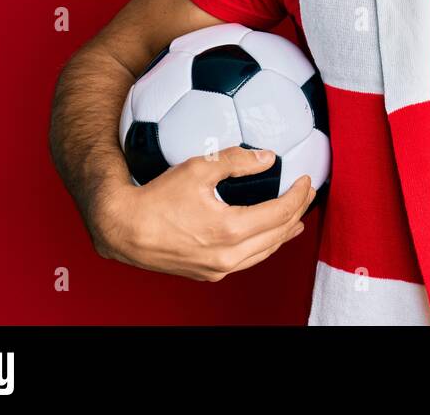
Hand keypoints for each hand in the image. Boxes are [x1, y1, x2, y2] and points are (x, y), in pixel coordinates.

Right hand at [93, 145, 316, 281]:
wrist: (122, 228)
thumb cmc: (156, 197)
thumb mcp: (198, 168)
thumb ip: (236, 161)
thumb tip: (268, 157)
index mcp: (230, 231)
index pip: (280, 213)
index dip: (298, 195)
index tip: (307, 179)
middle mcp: (227, 256)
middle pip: (278, 234)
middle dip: (297, 212)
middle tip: (307, 194)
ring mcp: (217, 268)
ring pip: (264, 252)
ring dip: (283, 233)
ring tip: (296, 219)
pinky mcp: (207, 273)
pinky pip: (246, 261)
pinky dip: (263, 246)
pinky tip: (265, 235)